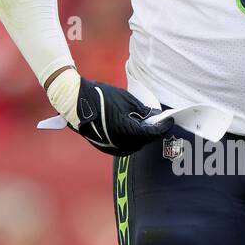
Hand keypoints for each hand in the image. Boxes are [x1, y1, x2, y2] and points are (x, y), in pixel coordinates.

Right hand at [47, 68, 173, 154]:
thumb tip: (152, 116)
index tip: (169, 121)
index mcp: (126, 131)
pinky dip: (130, 139)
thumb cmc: (99, 97)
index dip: (163, 127)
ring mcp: (110, 147)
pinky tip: (131, 129)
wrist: (74, 101)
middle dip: (151, 132)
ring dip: (141, 137)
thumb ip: (142, 111)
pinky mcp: (104, 147)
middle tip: (157, 121)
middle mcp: (119, 143)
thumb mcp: (126, 99)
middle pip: (143, 142)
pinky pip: (123, 147)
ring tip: (144, 124)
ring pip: (133, 146)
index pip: (151, 134)